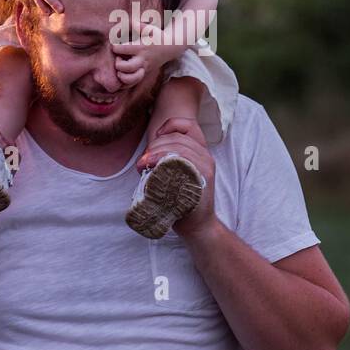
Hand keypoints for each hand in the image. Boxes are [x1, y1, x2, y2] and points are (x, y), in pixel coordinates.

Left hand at [110, 23, 178, 85]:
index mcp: (141, 47)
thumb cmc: (157, 36)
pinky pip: (133, 84)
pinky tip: (122, 75)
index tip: (115, 45)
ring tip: (120, 70)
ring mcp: (144, 69)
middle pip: (127, 67)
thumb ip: (139, 25)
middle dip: (118, 64)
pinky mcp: (144, 74)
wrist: (170, 48)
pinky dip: (125, 83)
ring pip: (130, 79)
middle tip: (118, 58)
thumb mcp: (150, 28)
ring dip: (122, 76)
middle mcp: (142, 60)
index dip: (115, 47)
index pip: (123, 49)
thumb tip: (130, 22)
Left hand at [137, 118, 214, 238]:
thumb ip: (168, 159)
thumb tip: (146, 153)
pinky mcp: (202, 178)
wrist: (197, 224)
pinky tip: (152, 169)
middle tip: (143, 160)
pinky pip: (183, 161)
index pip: (188, 125)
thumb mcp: (177, 174)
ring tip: (143, 165)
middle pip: (177, 137)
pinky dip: (163, 161)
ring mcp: (205, 167)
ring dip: (156, 153)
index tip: (155, 138)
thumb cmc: (181, 200)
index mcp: (201, 151)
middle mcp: (206, 156)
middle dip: (155, 145)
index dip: (169, 125)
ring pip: (179, 147)